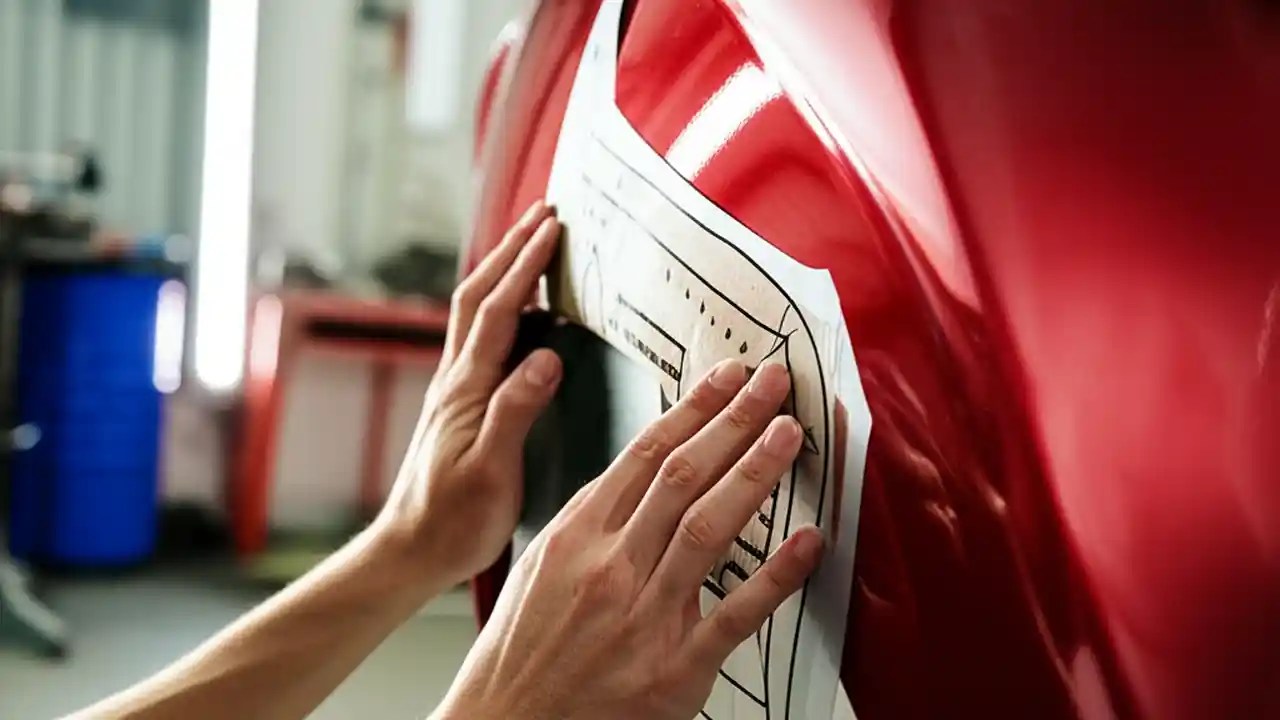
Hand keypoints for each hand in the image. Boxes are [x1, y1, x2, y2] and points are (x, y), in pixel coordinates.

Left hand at [374, 200, 562, 589]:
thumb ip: (517, 410)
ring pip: (477, 314)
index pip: (499, 311)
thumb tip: (548, 356)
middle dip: (512, 250)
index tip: (552, 227)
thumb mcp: (492, 471)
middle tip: (545, 215)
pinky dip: (503, 310)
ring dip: (504, 273)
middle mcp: (456, 380)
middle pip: (481, 297)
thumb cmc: (453, 521)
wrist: (409, 551)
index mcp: (468, 390)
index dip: (525, 265)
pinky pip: (482, 341)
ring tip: (535, 246)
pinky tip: (522, 316)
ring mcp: (455, 392)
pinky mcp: (460, 407)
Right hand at [436, 362, 824, 719]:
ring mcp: (643, 617)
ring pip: (708, 527)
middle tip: (773, 382)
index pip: (645, 454)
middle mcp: (610, 566)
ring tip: (789, 434)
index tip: (729, 377)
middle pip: (682, 475)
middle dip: (733, 420)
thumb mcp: (544, 566)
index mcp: (577, 535)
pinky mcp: (674, 670)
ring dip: (754, 473)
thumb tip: (642, 476)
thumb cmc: (523, 651)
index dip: (694, 409)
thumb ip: (595, 521)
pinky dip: (776, 576)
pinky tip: (808, 541)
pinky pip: (735, 615)